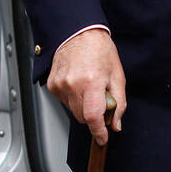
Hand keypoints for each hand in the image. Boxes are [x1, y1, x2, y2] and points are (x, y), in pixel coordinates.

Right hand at [46, 29, 126, 144]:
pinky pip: (64, 102)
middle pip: (83, 118)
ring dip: (83, 106)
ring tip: (89, 87)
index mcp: (91, 82)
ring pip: (73, 111)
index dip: (99, 132)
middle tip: (100, 98)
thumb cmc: (99, 50)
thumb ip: (119, 103)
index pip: (93, 117)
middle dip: (94, 115)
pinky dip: (73, 98)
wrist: (78, 33)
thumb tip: (115, 124)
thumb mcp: (117, 76)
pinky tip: (78, 84)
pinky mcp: (52, 85)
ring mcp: (60, 85)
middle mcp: (73, 84)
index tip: (102, 138)